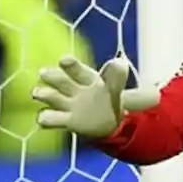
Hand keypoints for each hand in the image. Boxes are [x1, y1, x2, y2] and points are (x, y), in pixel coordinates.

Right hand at [33, 56, 159, 138]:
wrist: (107, 120)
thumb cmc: (112, 98)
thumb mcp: (120, 91)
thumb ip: (126, 86)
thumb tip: (143, 84)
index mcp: (87, 77)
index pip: (76, 69)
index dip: (69, 65)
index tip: (64, 60)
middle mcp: (74, 88)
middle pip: (60, 79)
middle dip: (53, 76)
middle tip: (45, 73)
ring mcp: (67, 104)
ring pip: (51, 96)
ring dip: (44, 94)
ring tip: (39, 93)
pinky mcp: (65, 121)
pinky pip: (50, 119)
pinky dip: (46, 118)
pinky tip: (44, 118)